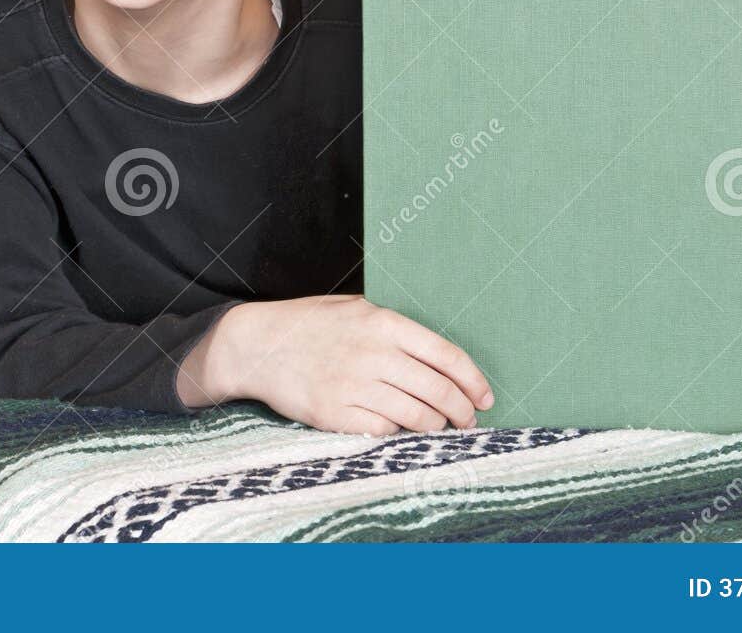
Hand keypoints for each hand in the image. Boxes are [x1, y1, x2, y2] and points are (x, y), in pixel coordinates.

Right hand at [178, 294, 493, 433]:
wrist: (256, 345)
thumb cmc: (309, 324)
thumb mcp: (354, 308)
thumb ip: (394, 329)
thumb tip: (439, 358)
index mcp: (382, 323)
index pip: (446, 355)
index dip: (473, 381)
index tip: (485, 397)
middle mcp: (373, 354)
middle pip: (438, 391)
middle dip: (462, 411)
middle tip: (468, 420)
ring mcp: (354, 386)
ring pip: (417, 417)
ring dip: (436, 427)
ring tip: (438, 427)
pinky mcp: (335, 415)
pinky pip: (384, 431)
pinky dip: (399, 433)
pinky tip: (401, 430)